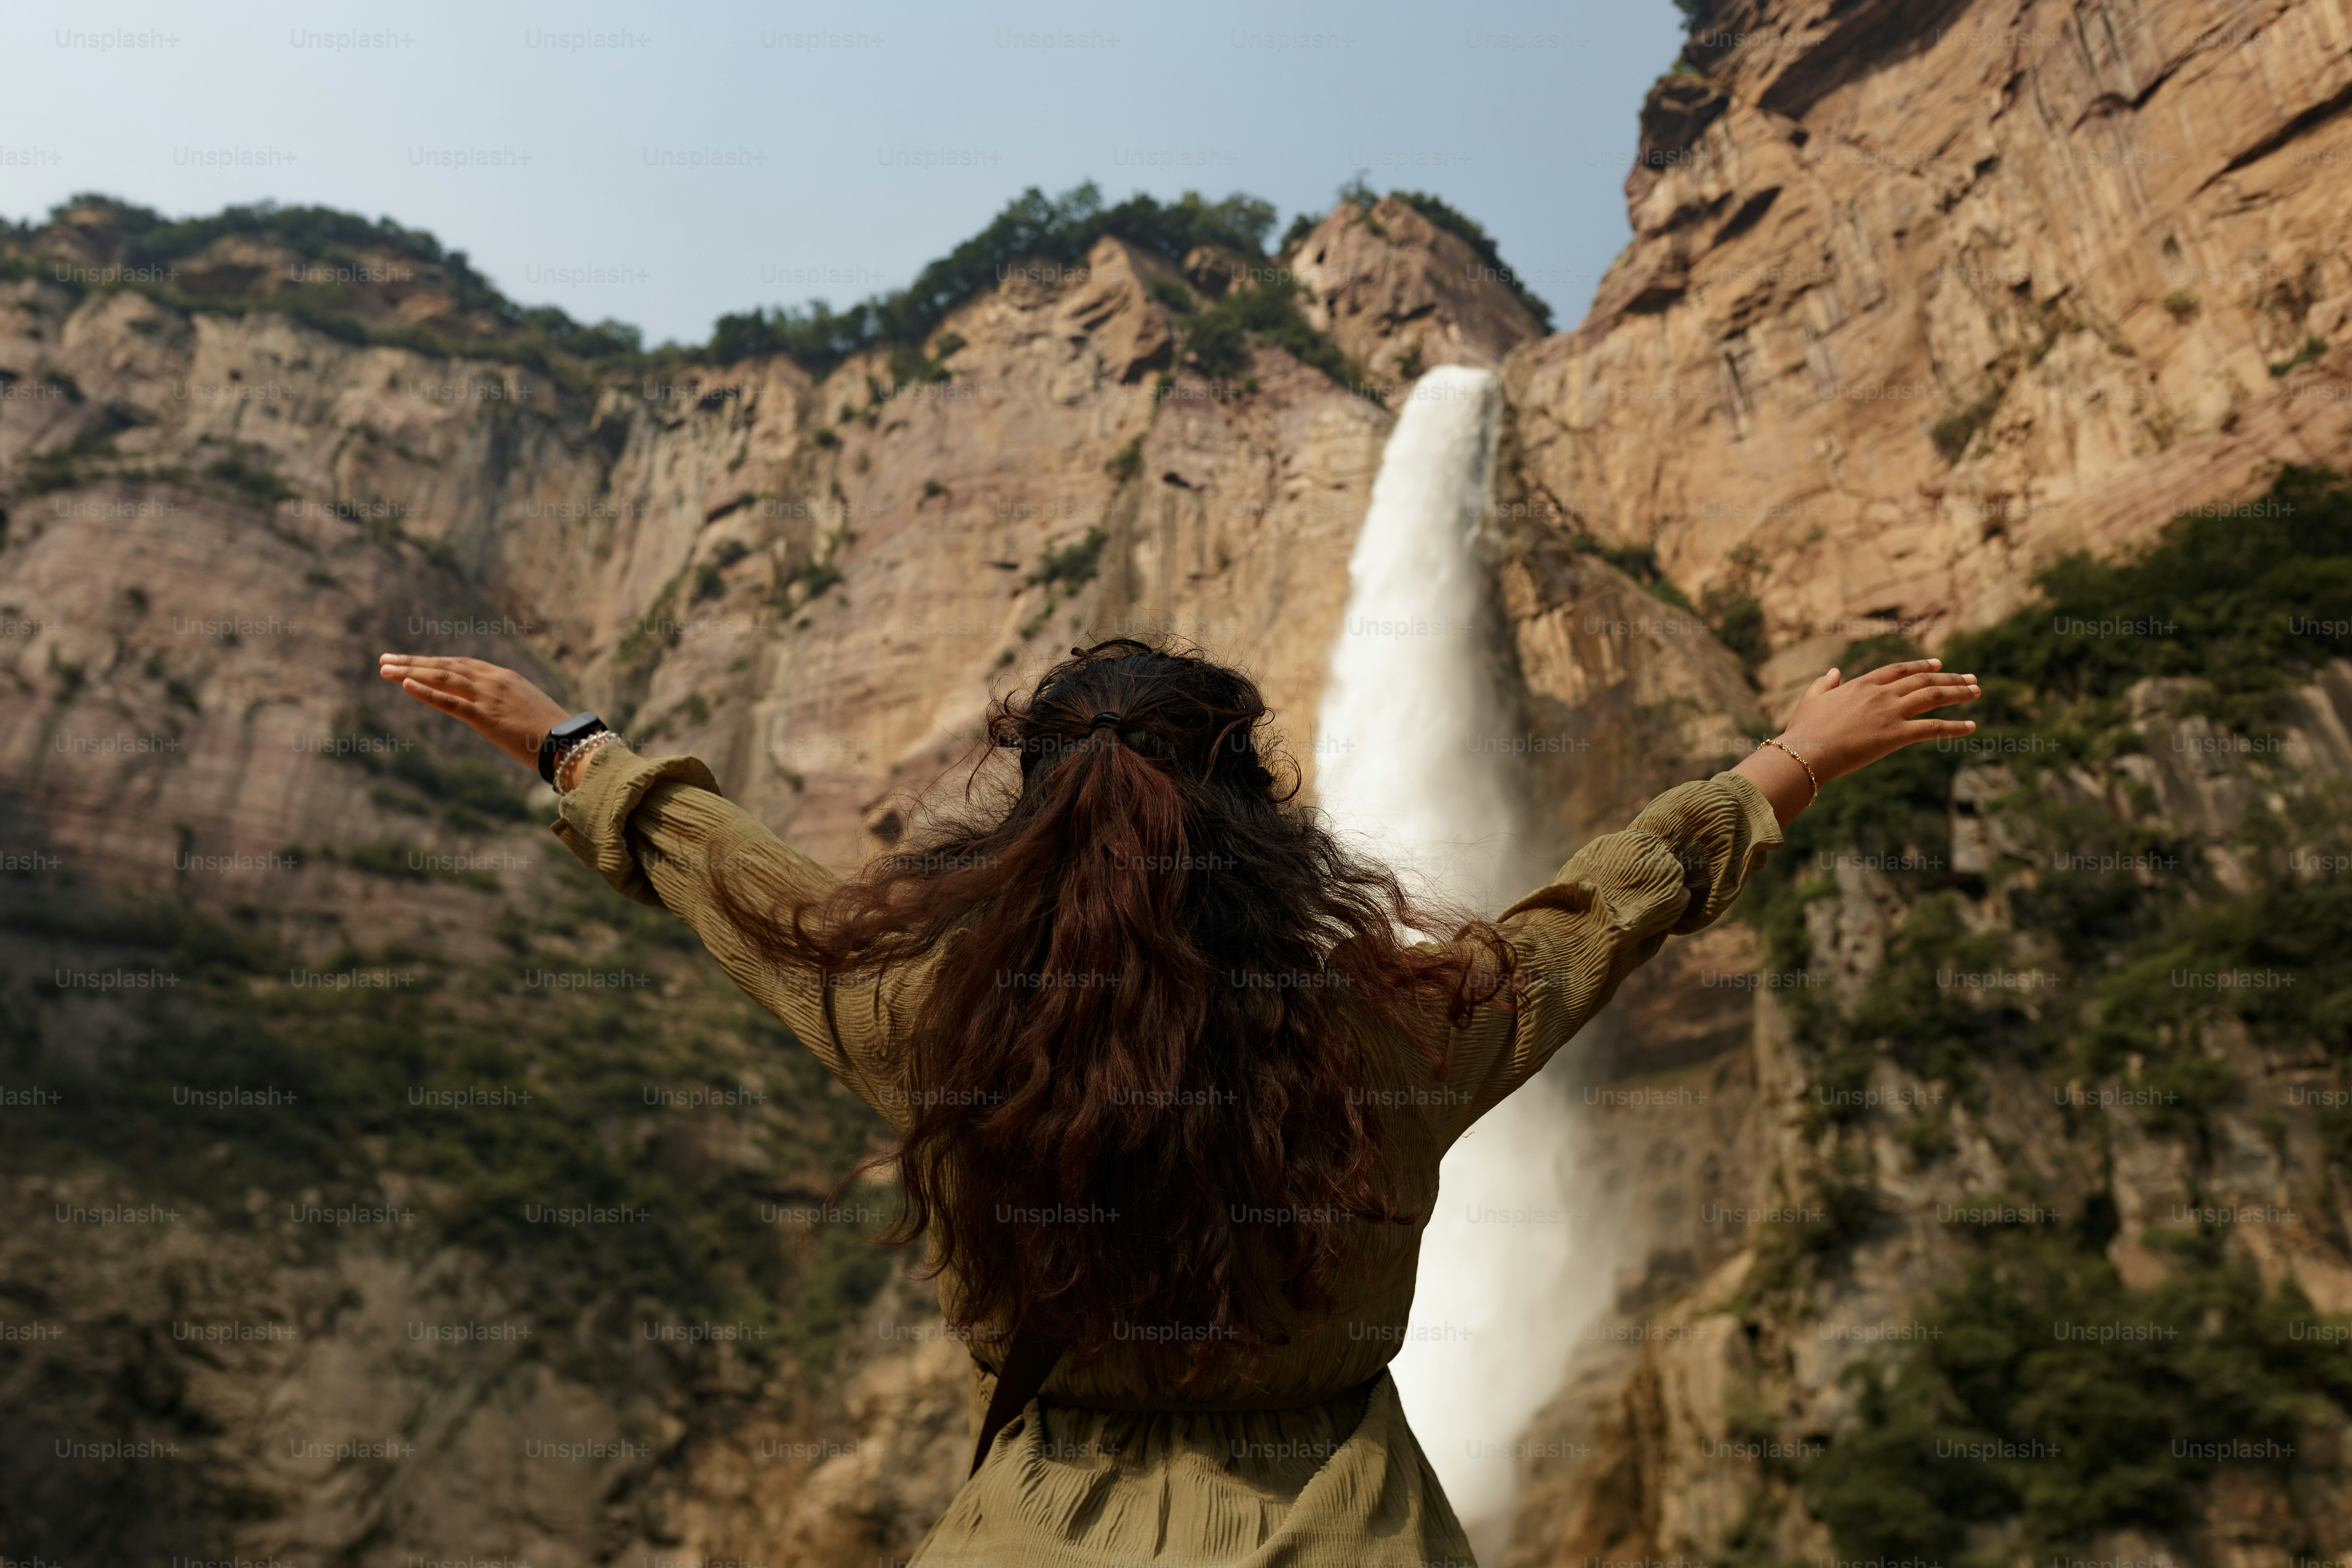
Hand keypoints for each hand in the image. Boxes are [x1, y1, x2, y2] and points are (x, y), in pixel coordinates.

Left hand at [378, 654, 570, 775]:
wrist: (570, 743)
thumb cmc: (554, 734)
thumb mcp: (527, 712)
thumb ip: (507, 707)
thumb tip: (498, 716)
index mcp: (505, 678)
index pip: (461, 664)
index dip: (433, 661)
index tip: (410, 662)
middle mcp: (494, 681)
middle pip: (446, 665)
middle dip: (412, 662)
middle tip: (384, 660)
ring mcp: (489, 697)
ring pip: (442, 678)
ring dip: (410, 672)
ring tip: (384, 669)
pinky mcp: (486, 717)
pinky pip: (450, 702)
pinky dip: (426, 692)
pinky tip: (404, 686)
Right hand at [1735, 658, 1980, 825]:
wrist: (1807, 751)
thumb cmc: (1804, 729)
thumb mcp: (1811, 700)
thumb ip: (1824, 683)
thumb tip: (1834, 671)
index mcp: (1861, 684)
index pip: (1898, 670)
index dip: (1920, 666)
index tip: (1938, 664)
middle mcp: (1880, 694)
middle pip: (1922, 680)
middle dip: (1950, 678)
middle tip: (1970, 678)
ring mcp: (1890, 712)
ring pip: (1932, 696)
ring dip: (1958, 693)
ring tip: (1977, 691)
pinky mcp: (1897, 735)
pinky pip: (1933, 728)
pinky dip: (1955, 726)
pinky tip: (1971, 726)